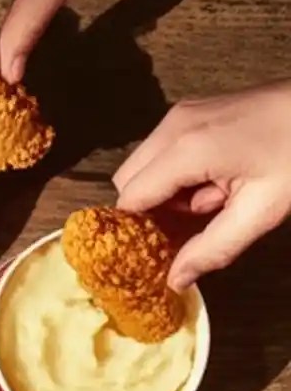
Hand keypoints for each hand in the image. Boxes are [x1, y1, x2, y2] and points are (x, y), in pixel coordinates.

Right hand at [113, 80, 290, 290]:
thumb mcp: (262, 210)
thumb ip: (213, 248)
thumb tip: (174, 279)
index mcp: (185, 150)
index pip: (131, 198)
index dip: (138, 228)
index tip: (156, 250)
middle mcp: (173, 127)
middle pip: (128, 179)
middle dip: (153, 208)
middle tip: (195, 221)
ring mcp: (181, 114)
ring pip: (144, 165)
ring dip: (167, 190)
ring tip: (216, 196)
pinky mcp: (192, 111)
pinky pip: (164, 149)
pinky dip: (178, 171)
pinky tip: (218, 176)